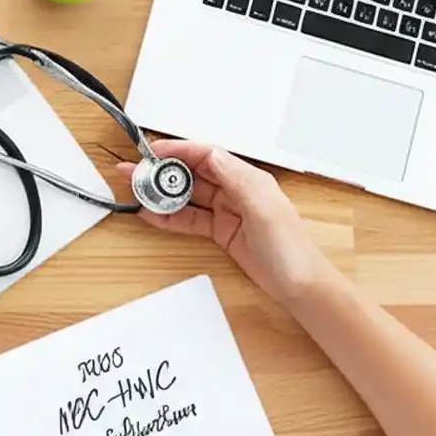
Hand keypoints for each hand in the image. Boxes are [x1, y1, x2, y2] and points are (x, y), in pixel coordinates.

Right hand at [117, 141, 335, 306]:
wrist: (300, 286)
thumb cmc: (290, 249)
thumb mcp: (263, 208)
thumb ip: (236, 179)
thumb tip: (209, 153)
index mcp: (248, 178)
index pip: (207, 155)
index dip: (178, 150)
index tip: (153, 150)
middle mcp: (237, 191)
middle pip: (193, 173)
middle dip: (163, 170)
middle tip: (135, 172)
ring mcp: (228, 212)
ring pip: (188, 196)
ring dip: (162, 193)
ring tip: (137, 191)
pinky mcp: (222, 232)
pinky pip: (190, 219)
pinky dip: (169, 217)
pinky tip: (151, 214)